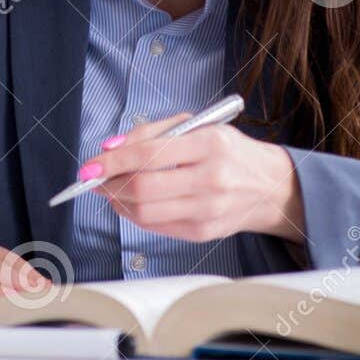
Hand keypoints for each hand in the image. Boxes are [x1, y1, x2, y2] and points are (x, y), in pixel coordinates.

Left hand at [80, 113, 306, 245]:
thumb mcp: (197, 126)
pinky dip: (135, 215)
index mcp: (210, 145)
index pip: (148, 155)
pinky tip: (130, 202)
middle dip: (109, 184)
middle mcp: (212, 180)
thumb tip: (110, 148)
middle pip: (143, 189)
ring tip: (110, 189)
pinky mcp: (204, 233)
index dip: (112, 162)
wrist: (270, 187)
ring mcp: (208, 210)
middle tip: (94, 178)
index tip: (89, 165)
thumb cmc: (228, 151)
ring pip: (145, 213)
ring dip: (117, 202)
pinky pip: (157, 227)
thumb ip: (151, 132)